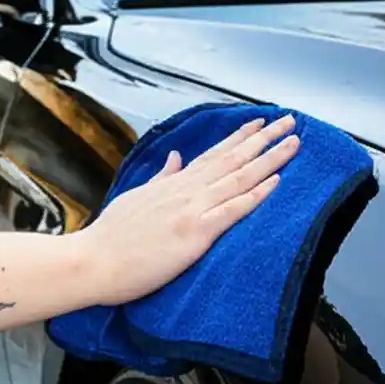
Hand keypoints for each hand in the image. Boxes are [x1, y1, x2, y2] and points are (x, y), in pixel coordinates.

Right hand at [77, 114, 299, 305]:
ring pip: (238, 178)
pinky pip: (231, 210)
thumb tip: (176, 158)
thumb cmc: (108, 239)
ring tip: (293, 142)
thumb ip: (160, 178)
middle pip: (232, 159)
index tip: (261, 123)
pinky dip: (255, 194)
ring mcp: (190, 210)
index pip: (213, 155)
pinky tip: (275, 181)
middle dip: (264, 139)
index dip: (239, 138)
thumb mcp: (134, 198)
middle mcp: (184, 191)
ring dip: (269, 159)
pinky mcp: (193, 234)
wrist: (91, 262)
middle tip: (291, 121)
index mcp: (171, 184)